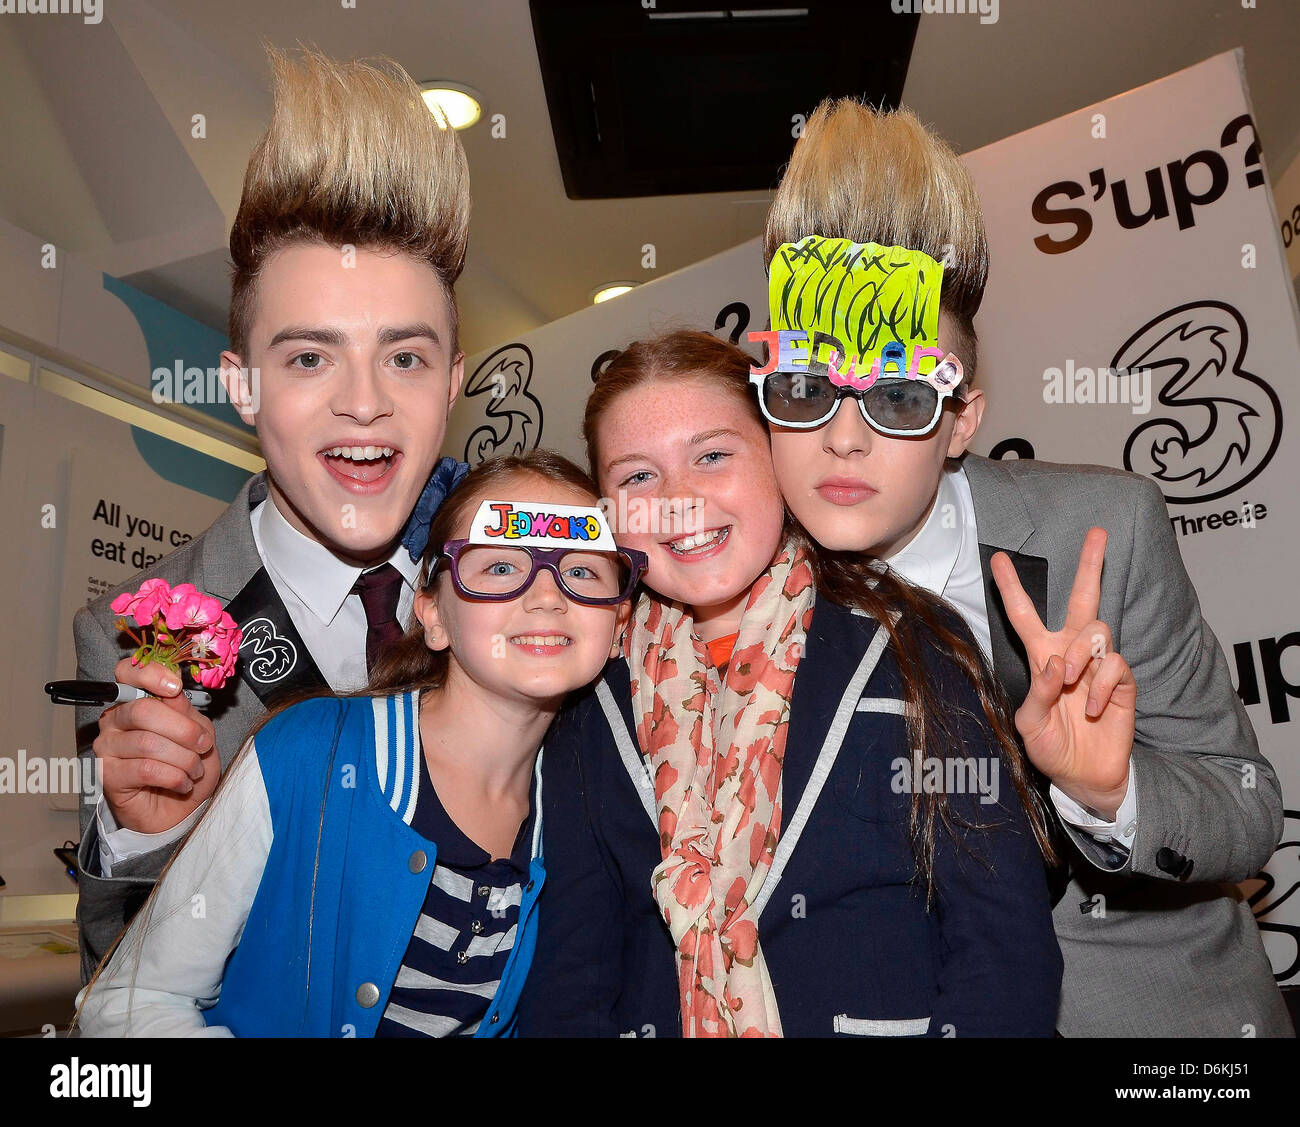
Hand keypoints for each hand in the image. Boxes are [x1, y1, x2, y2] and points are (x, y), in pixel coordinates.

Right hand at [91, 656, 219, 833]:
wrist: (180, 809)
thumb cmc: (186, 765)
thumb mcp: (198, 732)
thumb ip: (186, 711)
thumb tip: (175, 694)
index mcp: (135, 701)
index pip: (127, 674)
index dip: (151, 674)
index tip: (176, 687)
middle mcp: (115, 721)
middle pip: (143, 710)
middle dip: (183, 729)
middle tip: (203, 745)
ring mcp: (107, 748)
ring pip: (148, 743)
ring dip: (183, 759)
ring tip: (195, 770)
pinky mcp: (107, 776)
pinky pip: (145, 769)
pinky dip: (174, 776)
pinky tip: (183, 784)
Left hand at [990, 528, 1137, 819]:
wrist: (1083, 775)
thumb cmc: (1051, 746)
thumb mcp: (1029, 724)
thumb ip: (1039, 694)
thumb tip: (1056, 663)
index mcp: (1041, 657)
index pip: (1024, 615)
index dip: (1011, 588)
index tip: (998, 558)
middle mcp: (1070, 653)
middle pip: (1081, 599)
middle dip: (1090, 565)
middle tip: (1098, 533)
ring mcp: (1098, 665)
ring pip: (1097, 630)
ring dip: (1082, 655)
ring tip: (1074, 684)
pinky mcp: (1123, 681)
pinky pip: (1114, 665)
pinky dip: (1102, 686)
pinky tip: (1095, 708)